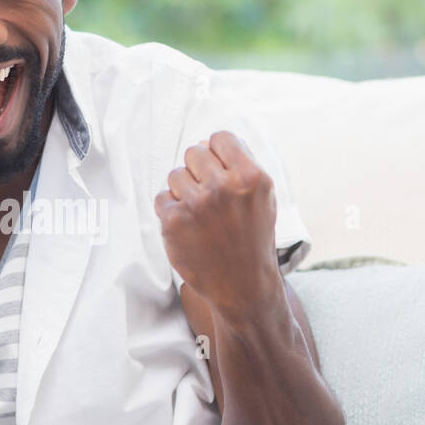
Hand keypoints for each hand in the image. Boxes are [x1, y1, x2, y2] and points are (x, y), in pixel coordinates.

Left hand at [153, 130, 280, 314]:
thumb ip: (239, 166)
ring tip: (200, 214)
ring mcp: (196, 204)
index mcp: (250, 177)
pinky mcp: (174, 221)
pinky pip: (162, 198)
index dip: (217, 153)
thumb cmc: (252, 239)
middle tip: (209, 196)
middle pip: (194, 152)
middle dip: (198, 171)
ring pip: (175, 174)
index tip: (219, 170)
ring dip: (183, 191)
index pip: (220, 138)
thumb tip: (207, 141)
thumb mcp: (262, 198)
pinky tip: (188, 227)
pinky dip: (171, 211)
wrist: (242, 286)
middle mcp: (223, 187)